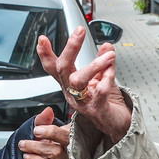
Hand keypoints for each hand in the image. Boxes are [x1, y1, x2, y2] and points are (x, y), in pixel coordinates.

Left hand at [20, 106, 70, 158]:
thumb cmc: (44, 144)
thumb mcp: (41, 129)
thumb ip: (43, 120)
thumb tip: (48, 111)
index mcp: (67, 134)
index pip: (68, 128)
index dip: (53, 129)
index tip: (37, 129)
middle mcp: (69, 147)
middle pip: (66, 139)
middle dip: (49, 135)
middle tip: (34, 132)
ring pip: (56, 152)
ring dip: (36, 148)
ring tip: (23, 145)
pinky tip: (28, 157)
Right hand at [37, 28, 131, 143]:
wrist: (116, 126)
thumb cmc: (105, 103)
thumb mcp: (102, 78)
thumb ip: (102, 62)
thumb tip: (106, 45)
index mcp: (70, 83)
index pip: (53, 67)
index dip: (45, 54)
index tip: (42, 39)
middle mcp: (72, 92)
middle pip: (63, 69)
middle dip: (70, 48)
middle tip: (79, 32)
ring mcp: (82, 101)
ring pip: (78, 81)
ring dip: (94, 65)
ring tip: (109, 55)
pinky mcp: (96, 109)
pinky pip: (100, 91)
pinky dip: (108, 77)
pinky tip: (112, 69)